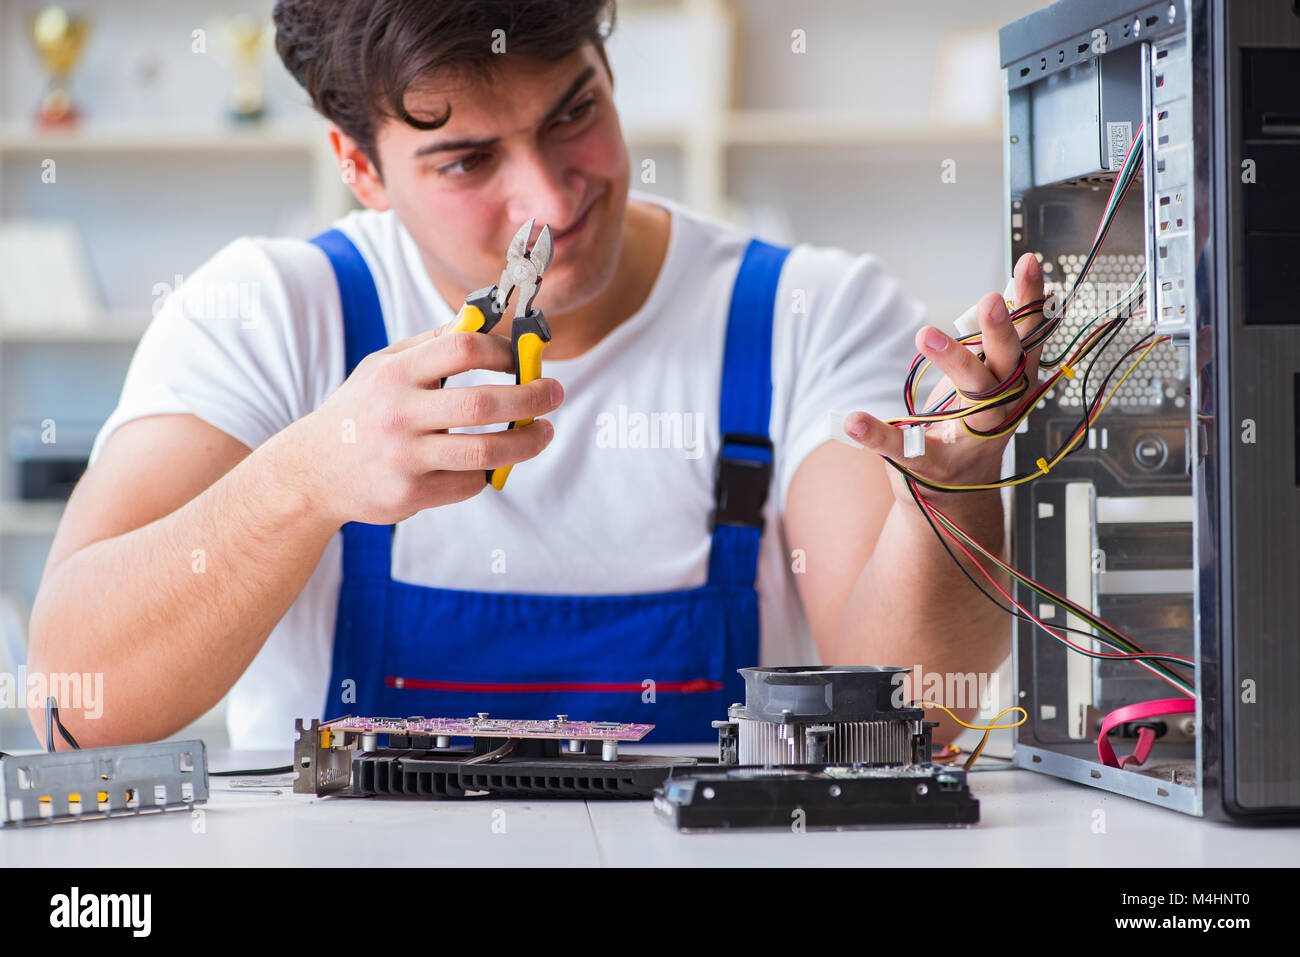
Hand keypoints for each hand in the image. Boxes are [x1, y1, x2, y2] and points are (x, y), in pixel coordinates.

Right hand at [290, 324, 562, 525]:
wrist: (311, 472)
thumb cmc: (361, 411)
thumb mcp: (383, 367)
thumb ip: (432, 344)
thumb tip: (484, 320)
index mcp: (395, 373)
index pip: (463, 349)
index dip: (503, 350)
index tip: (521, 358)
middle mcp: (399, 414)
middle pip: (483, 404)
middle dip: (531, 398)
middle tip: (555, 393)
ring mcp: (404, 458)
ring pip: (484, 452)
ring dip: (526, 442)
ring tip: (543, 433)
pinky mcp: (410, 494)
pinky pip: (468, 483)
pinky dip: (488, 472)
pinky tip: (494, 462)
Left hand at [844, 252, 1045, 508]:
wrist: (957, 496)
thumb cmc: (973, 425)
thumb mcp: (993, 381)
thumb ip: (1002, 340)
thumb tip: (1014, 289)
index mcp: (1016, 385)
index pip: (1030, 339)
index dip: (1032, 303)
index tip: (1029, 264)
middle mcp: (1000, 411)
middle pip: (1005, 369)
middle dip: (1000, 334)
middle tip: (990, 300)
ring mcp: (968, 441)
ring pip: (972, 400)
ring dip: (952, 363)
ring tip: (924, 333)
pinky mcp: (930, 466)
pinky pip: (904, 449)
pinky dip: (877, 436)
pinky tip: (854, 421)